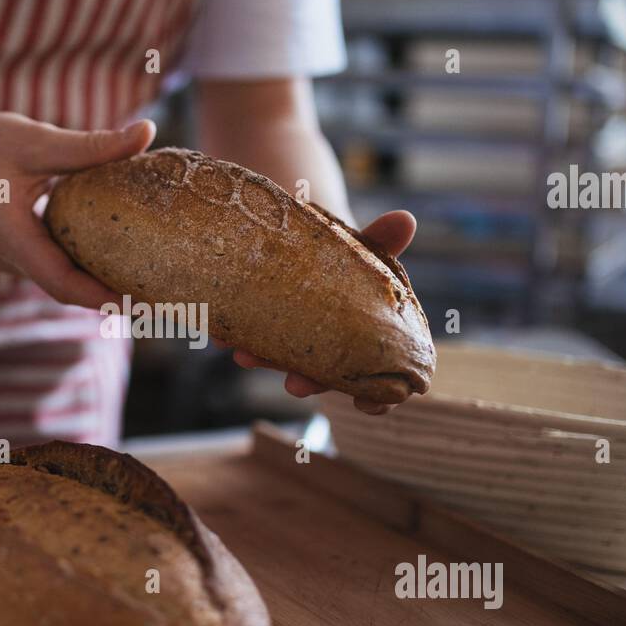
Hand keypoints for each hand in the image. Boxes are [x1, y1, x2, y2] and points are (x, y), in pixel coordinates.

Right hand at [0, 109, 155, 307]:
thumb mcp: (36, 140)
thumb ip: (92, 145)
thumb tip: (146, 133)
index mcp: (11, 238)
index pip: (63, 284)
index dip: (103, 298)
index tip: (143, 303)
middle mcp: (8, 257)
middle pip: (66, 289)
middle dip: (110, 296)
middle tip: (159, 296)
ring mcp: (8, 256)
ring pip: (59, 278)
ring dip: (97, 280)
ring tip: (145, 277)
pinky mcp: (12, 246)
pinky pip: (52, 263)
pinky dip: (82, 261)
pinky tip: (113, 249)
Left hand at [227, 209, 417, 415]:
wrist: (303, 237)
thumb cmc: (344, 253)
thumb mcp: (362, 246)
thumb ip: (381, 241)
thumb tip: (405, 219)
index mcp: (363, 339)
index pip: (374, 377)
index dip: (375, 398)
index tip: (366, 406)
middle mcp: (329, 348)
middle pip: (323, 375)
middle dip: (308, 381)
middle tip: (294, 386)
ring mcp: (293, 340)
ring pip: (280, 358)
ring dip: (263, 359)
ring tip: (243, 355)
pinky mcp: (262, 327)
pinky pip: (247, 337)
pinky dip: (233, 335)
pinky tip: (220, 333)